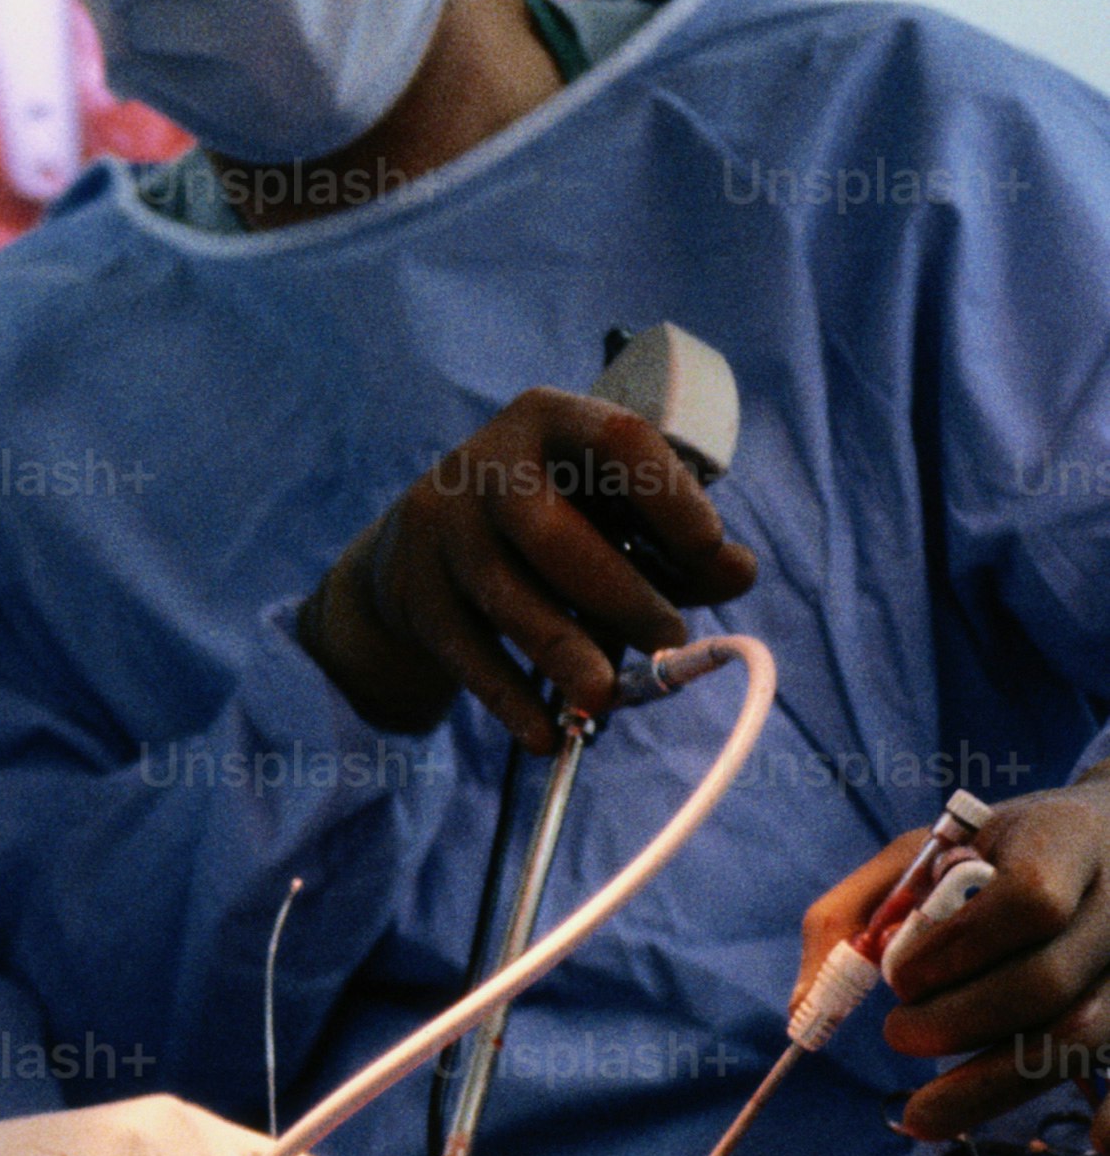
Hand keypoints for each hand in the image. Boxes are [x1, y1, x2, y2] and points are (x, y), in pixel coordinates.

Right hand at [297, 388, 756, 753]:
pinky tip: (550, 734)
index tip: (712, 551)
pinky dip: (512, 702)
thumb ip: (680, 542)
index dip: (670, 498)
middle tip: (669, 637)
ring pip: (508, 599)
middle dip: (619, 594)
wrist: (425, 546)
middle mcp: (488, 465)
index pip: (618, 442)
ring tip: (608, 697)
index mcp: (552, 420)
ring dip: (567, 654)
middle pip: (551, 533)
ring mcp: (443, 532)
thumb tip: (738, 574)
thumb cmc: (551, 521)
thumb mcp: (612, 510)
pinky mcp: (416, 595)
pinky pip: (470, 655)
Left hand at [804, 776, 1109, 1144]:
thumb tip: (804, 1006)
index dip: (956, 948)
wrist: (1103, 842)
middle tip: (899, 1033)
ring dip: (989, 1084)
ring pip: (1078, 1038)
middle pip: (1045, 983)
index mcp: (1065, 842)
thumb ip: (854, 914)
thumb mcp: (923, 854)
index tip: (903, 975)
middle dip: (954, 1023)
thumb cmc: (997, 853)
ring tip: (921, 1109)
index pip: (1030, 902)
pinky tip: (1092, 1146)